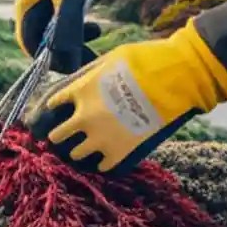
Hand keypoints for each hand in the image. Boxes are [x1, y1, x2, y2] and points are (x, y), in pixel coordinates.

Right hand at [13, 0, 122, 72]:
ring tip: (97, 42)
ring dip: (77, 42)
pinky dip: (82, 29)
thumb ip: (67, 31)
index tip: (71, 68)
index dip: (48, 60)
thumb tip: (66, 63)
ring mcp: (49, 2)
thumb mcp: (71, 0)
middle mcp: (35, 6)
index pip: (30, 45)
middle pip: (46, 41)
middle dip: (67, 53)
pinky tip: (97, 28)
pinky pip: (70, 22)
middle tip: (90, 61)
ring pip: (60, 33)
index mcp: (27, 6)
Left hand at [27, 20, 226, 174]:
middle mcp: (84, 117)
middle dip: (59, 134)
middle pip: (57, 136)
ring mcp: (100, 138)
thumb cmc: (145, 62)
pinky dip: (103, 160)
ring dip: (80, 149)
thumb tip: (83, 83)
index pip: (53, 103)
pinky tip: (107, 154)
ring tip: (88, 146)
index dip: (54, 106)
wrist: (174, 80)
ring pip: (76, 154)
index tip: (56, 109)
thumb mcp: (110, 61)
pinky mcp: (119, 153)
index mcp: (80, 91)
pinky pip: (102, 165)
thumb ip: (92, 75)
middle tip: (63, 135)